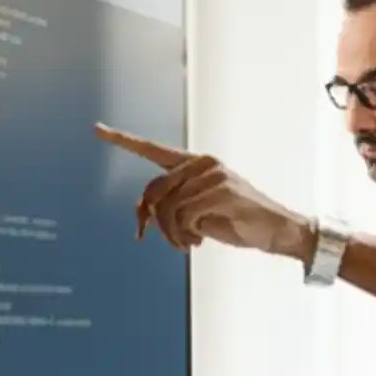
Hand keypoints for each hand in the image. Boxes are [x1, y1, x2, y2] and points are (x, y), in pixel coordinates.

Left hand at [94, 123, 315, 258]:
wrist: (277, 231)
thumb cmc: (238, 222)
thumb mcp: (198, 215)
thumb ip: (172, 206)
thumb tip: (143, 212)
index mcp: (196, 164)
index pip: (154, 150)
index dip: (124, 141)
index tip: (98, 129)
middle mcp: (202, 162)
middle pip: (154, 190)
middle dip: (154, 222)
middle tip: (173, 243)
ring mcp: (213, 174)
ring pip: (167, 207)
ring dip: (172, 234)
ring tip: (188, 245)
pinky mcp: (221, 189)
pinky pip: (184, 215)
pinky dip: (185, 235)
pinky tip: (199, 242)